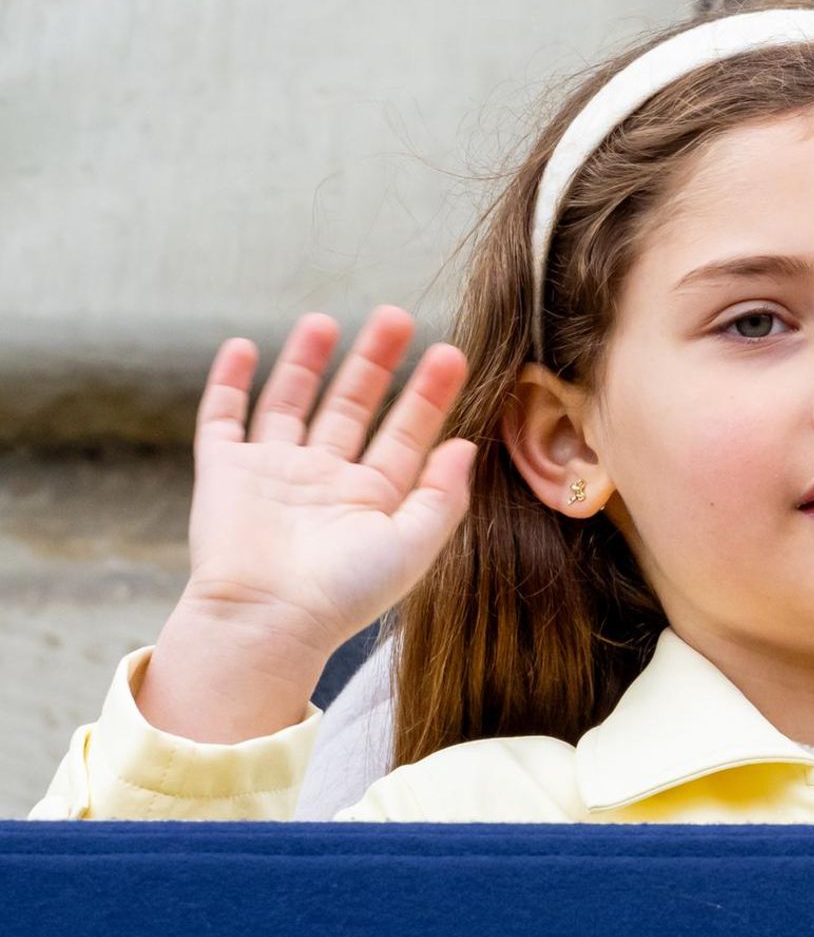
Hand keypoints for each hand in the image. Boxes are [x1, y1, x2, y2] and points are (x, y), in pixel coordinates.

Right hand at [138, 308, 473, 742]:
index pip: (404, 436)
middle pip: (351, 407)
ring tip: (325, 319)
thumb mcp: (411, 546)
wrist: (265, 620)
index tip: (451, 354)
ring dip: (307, 362)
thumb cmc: (342, 595)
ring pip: (291, 403)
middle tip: (395, 317)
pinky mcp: (223, 474)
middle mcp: (322, 482)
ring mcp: (271, 475)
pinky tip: (243, 347)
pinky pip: (224, 419)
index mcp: (369, 501)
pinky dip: (230, 383)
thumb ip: (441, 497)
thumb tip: (466, 446)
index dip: (427, 395)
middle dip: (373, 363)